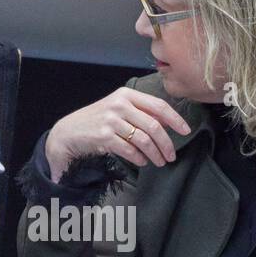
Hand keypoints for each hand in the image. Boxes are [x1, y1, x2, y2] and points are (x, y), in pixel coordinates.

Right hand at [44, 87, 191, 181]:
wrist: (69, 131)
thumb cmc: (97, 120)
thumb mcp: (119, 109)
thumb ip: (142, 112)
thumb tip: (169, 121)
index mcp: (126, 94)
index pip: (158, 105)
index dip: (176, 119)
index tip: (186, 131)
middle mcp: (119, 105)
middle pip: (154, 125)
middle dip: (166, 143)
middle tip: (172, 155)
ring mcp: (111, 120)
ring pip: (143, 139)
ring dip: (155, 154)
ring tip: (159, 162)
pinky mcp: (104, 136)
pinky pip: (130, 150)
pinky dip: (139, 158)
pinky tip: (143, 161)